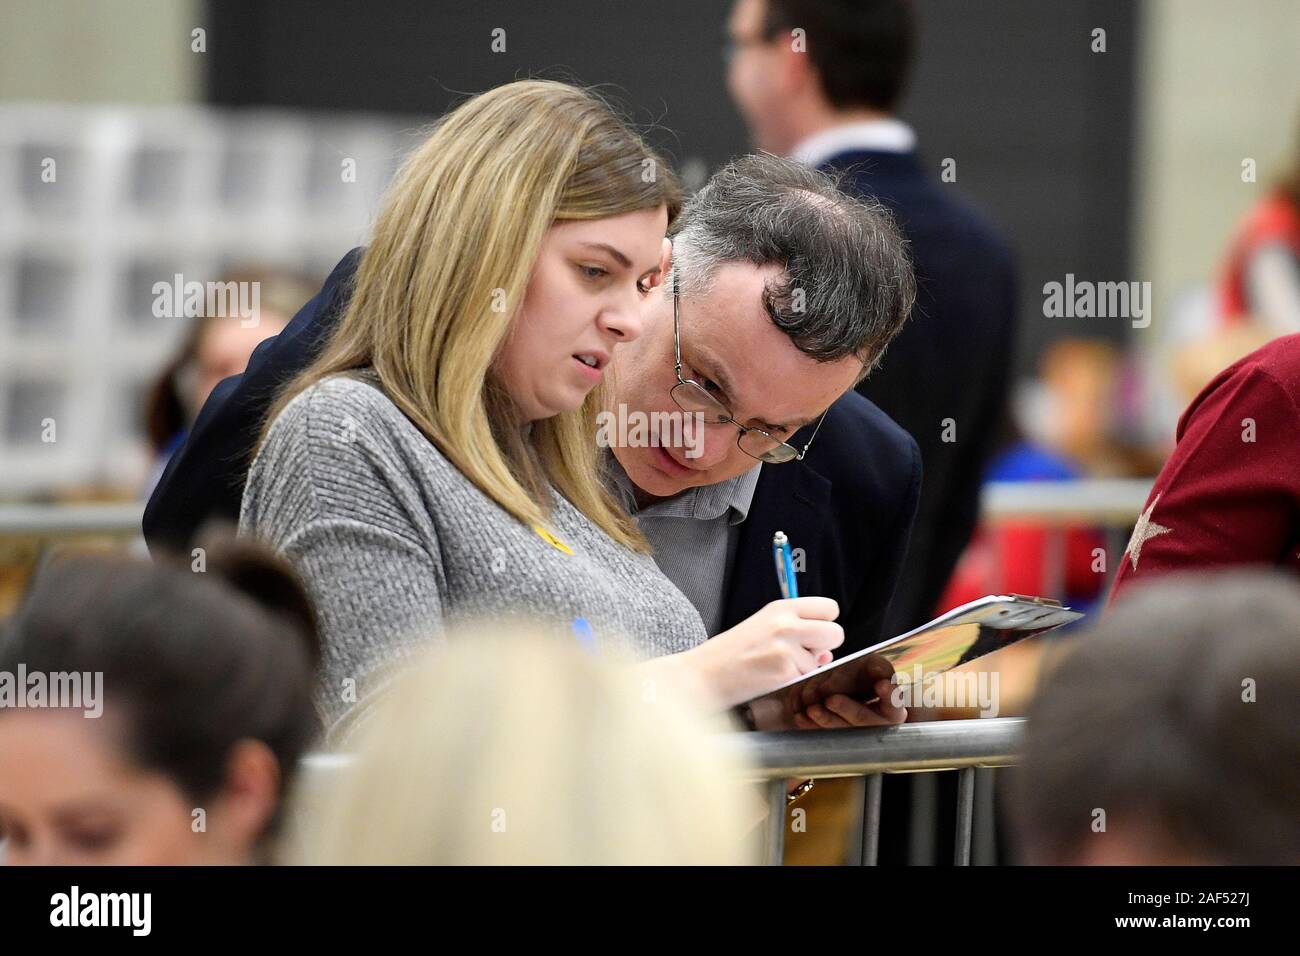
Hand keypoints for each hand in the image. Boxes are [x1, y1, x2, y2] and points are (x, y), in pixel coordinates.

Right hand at [686, 597, 844, 709]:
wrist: (704, 674)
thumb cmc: (731, 652)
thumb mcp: (763, 627)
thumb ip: (797, 631)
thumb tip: (826, 652)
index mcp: (781, 608)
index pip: (829, 608)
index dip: (825, 623)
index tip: (813, 632)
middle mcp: (786, 624)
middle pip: (835, 633)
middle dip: (824, 647)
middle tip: (802, 653)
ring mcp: (786, 649)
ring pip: (820, 662)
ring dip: (804, 668)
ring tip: (773, 667)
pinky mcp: (785, 673)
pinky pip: (806, 678)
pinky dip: (793, 682)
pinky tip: (771, 678)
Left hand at [792, 675, 908, 729]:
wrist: (847, 689)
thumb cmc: (866, 677)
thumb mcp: (875, 669)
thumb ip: (880, 670)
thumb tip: (884, 678)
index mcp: (891, 707)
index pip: (894, 703)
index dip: (890, 695)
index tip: (882, 685)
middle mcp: (876, 724)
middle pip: (865, 720)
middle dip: (849, 710)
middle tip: (831, 700)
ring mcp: (855, 733)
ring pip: (843, 730)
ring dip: (827, 720)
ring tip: (812, 709)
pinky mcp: (834, 735)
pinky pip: (824, 734)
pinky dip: (811, 726)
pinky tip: (801, 717)